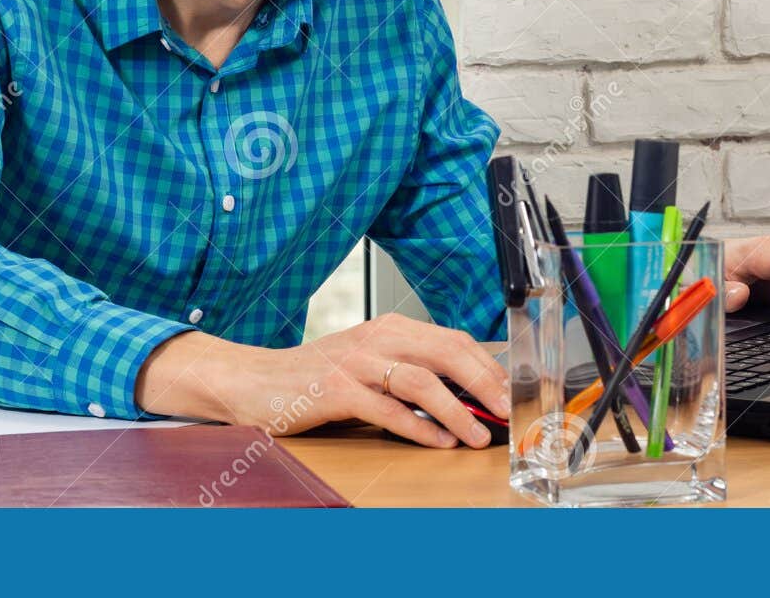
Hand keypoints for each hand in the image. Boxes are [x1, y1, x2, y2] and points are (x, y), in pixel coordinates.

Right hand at [135, 312, 509, 448]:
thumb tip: (470, 396)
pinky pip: (387, 410)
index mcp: (393, 328)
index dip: (490, 367)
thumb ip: (413, 372)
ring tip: (479, 436)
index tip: (515, 393)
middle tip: (511, 413)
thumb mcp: (371, 363)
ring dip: (458, 411)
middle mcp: (378, 338)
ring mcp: (356, 362)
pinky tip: (438, 442)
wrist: (254, 380)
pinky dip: (418, 428)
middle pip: (448, 354)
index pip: (456, 341)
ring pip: (422, 382)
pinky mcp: (335, 389)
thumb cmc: (316, 375)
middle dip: (487, 385)